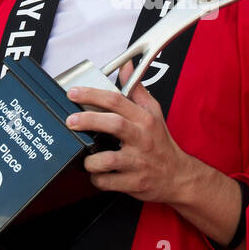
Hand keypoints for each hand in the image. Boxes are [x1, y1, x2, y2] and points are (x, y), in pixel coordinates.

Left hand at [65, 64, 191, 203]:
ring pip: (108, 159)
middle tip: (71, 121)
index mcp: (145, 119)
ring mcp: (138, 162)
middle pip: (114, 125)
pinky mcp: (134, 182)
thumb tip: (125, 67)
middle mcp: (142, 139)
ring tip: (86, 157)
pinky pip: (107, 182)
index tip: (74, 94)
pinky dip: (97, 179)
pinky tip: (96, 174)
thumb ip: (136, 90)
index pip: (117, 100)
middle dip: (88, 121)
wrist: (177, 176)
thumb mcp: (153, 112)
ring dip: (91, 160)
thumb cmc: (160, 143)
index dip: (92, 95)